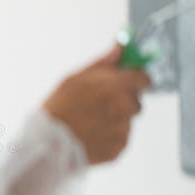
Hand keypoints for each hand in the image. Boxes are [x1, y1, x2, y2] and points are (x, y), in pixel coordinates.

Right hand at [43, 44, 150, 164]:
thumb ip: (104, 63)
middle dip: (123, 100)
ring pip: (126, 120)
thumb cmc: (60, 108)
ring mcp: (124, 129)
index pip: (144, 78)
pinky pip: (120, 138)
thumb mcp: (76, 78)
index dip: (135, 79)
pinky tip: (91, 134)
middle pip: (136, 101)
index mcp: (118, 86)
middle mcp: (126, 107)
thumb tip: (120, 47)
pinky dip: (109, 136)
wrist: (50, 143)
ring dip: (114, 119)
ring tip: (90, 121)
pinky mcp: (120, 147)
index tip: (127, 81)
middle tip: (99, 104)